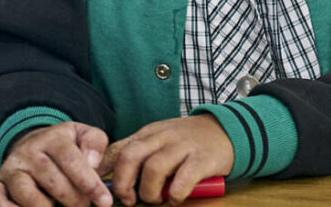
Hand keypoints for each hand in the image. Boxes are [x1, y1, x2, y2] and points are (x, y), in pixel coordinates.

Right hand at [0, 122, 113, 206]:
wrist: (31, 145)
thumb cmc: (65, 146)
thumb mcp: (82, 135)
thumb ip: (94, 143)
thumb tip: (92, 162)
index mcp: (53, 138)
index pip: (71, 160)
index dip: (89, 183)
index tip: (104, 202)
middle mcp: (29, 152)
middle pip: (52, 180)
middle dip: (73, 199)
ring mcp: (12, 169)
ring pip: (26, 193)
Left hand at [101, 115, 232, 205]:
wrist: (225, 130)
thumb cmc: (187, 141)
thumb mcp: (159, 139)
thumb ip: (137, 152)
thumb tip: (107, 172)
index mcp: (148, 133)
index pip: (118, 149)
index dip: (107, 171)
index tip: (105, 188)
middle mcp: (163, 137)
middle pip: (131, 156)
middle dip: (123, 183)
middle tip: (129, 199)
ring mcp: (183, 146)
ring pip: (154, 168)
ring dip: (150, 191)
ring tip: (156, 199)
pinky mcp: (203, 159)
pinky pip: (183, 179)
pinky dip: (175, 194)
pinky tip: (175, 198)